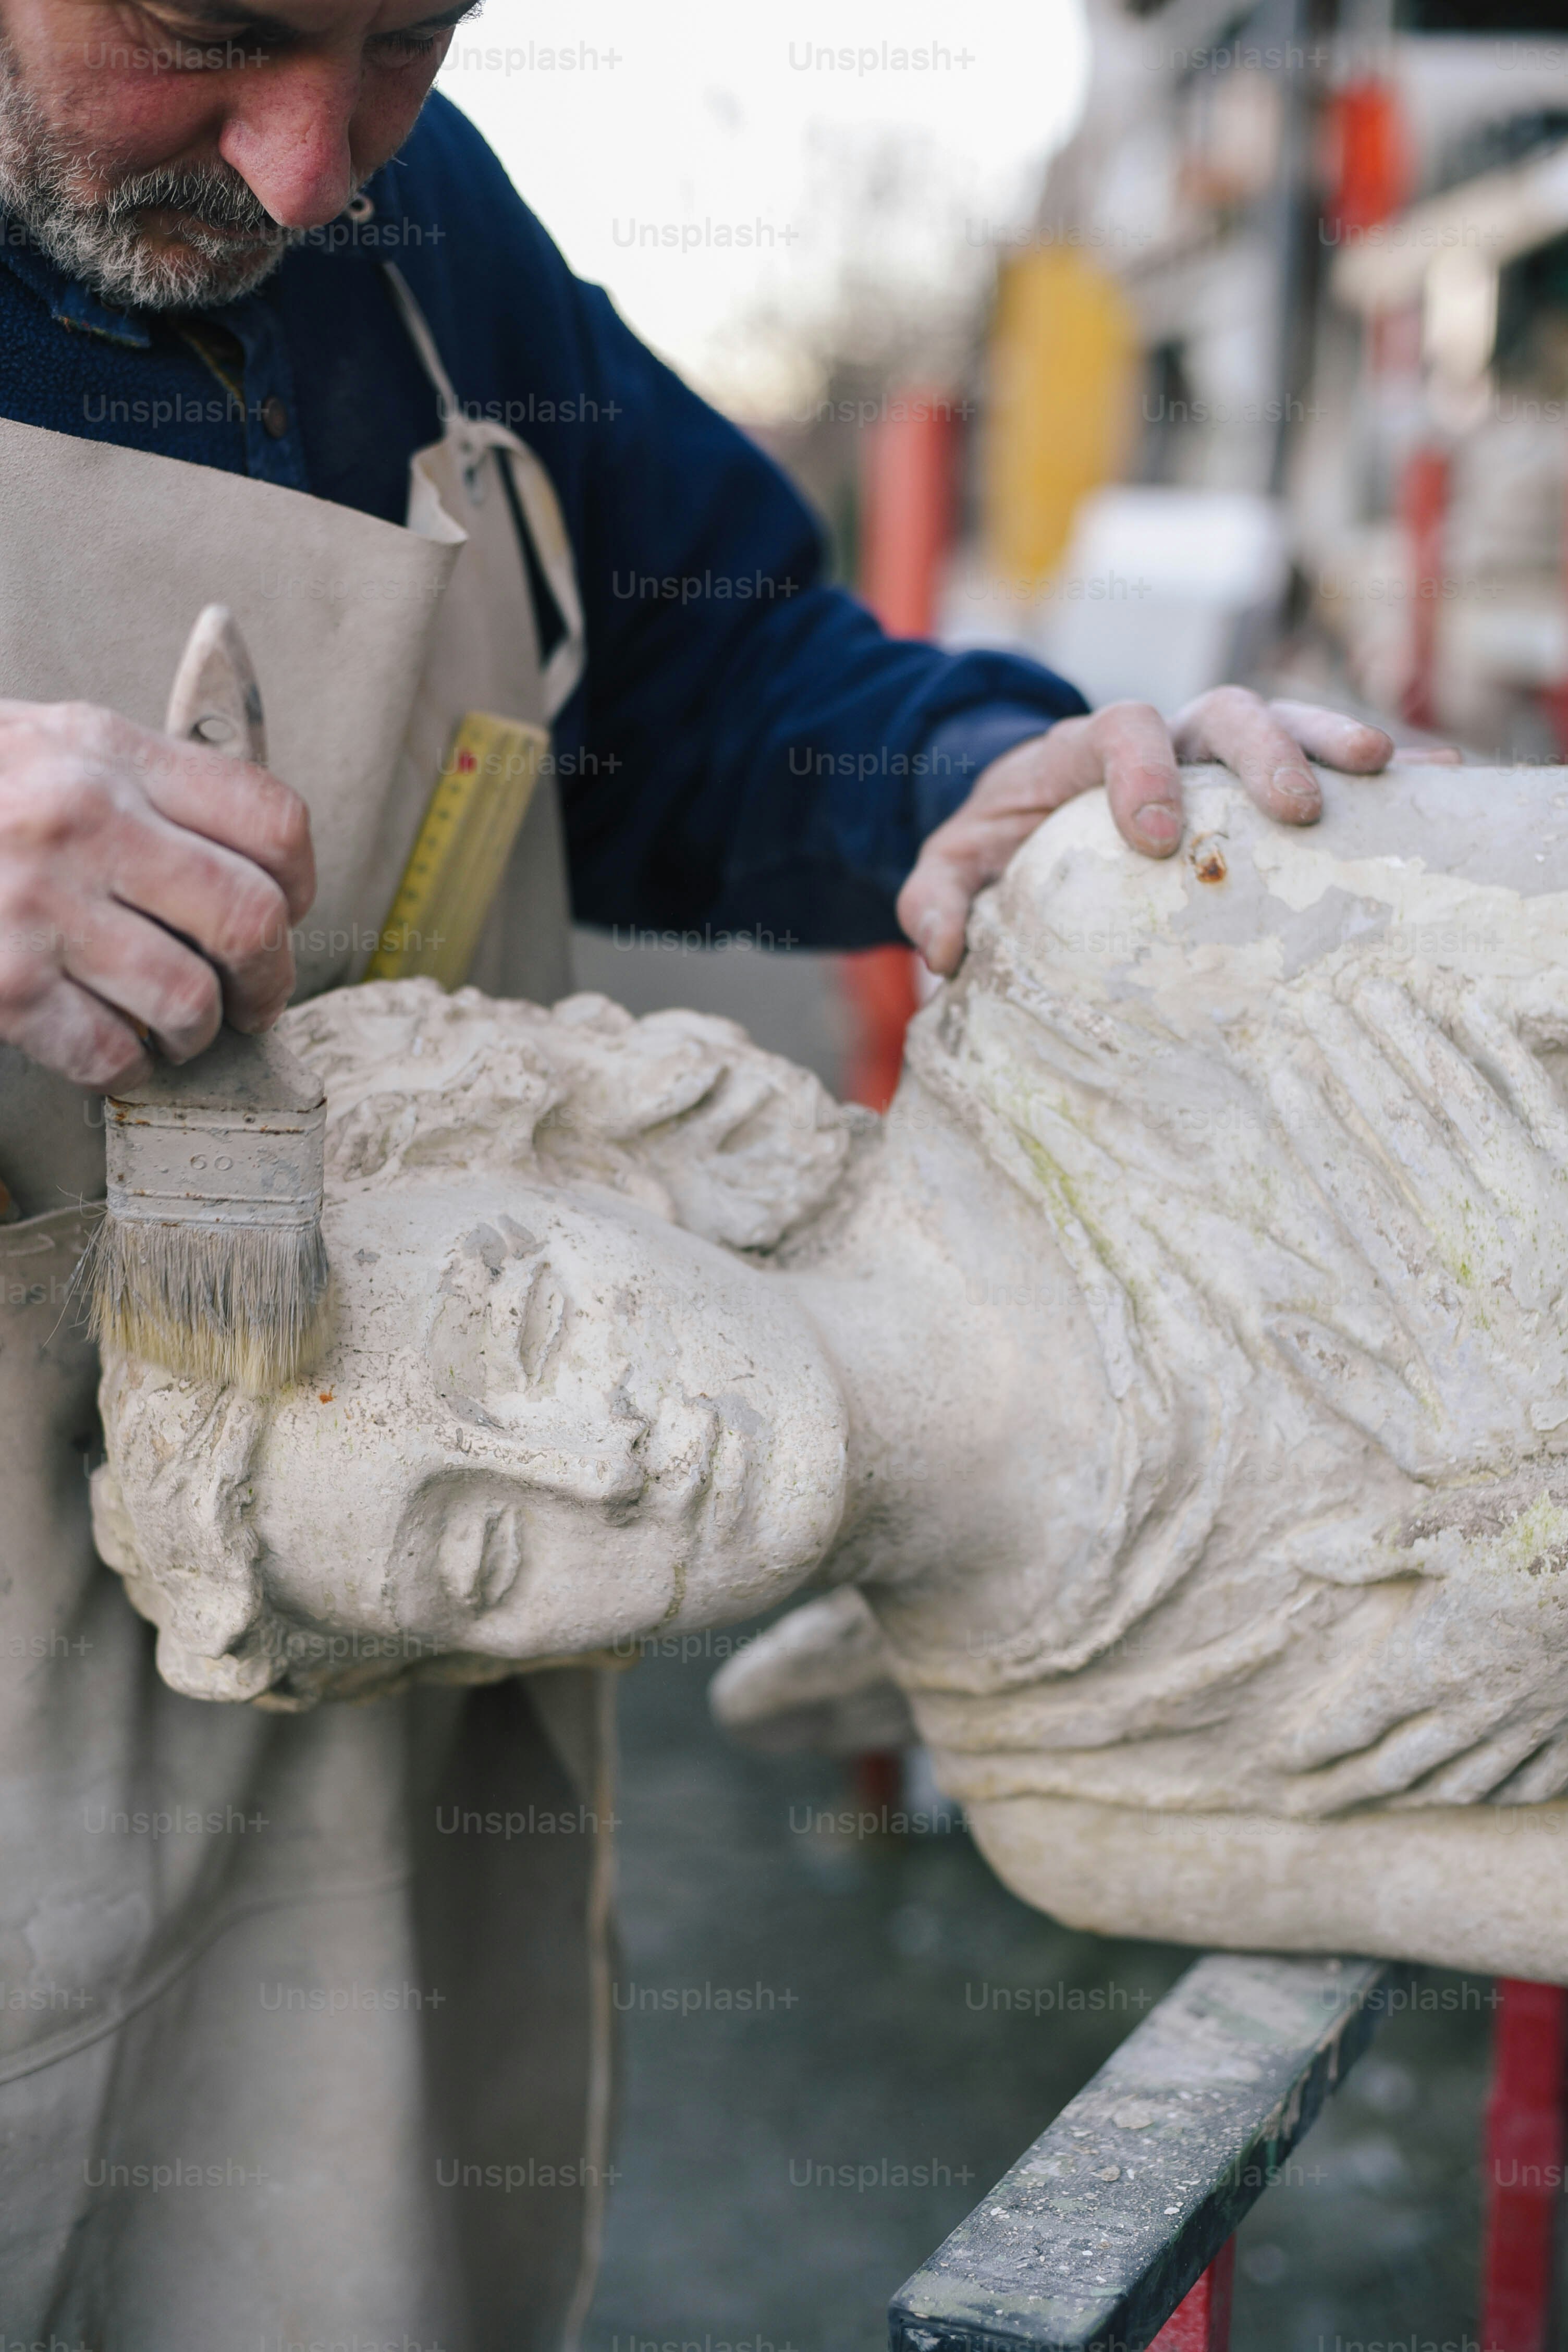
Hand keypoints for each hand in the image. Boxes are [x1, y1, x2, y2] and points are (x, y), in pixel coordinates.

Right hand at [0, 698, 314, 1088]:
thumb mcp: (46, 745)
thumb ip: (141, 781)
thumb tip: (248, 853)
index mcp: (106, 753)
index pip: (269, 819)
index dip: (301, 881)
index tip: (290, 911)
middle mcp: (83, 822)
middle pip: (251, 918)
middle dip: (270, 977)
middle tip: (257, 999)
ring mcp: (39, 906)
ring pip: (189, 1000)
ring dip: (199, 1033)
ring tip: (181, 1030)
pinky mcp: (2, 984)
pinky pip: (109, 1052)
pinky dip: (128, 1068)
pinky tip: (117, 1053)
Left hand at [897, 685, 1459, 977]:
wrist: (1025, 808)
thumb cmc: (996, 836)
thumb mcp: (950, 863)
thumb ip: (934, 899)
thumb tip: (946, 956)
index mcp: (1087, 747)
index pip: (1121, 728)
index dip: (1140, 769)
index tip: (1153, 833)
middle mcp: (1167, 736)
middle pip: (1224, 712)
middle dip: (1262, 751)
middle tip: (1295, 809)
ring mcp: (1221, 752)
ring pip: (1287, 721)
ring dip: (1336, 742)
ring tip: (1392, 776)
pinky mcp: (1259, 779)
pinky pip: (1322, 763)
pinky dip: (1375, 775)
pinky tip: (1436, 790)